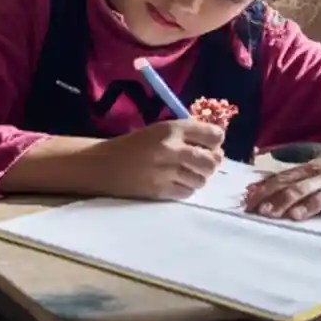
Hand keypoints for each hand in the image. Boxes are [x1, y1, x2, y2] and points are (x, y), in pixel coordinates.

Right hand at [88, 120, 225, 200]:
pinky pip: (188, 192)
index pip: (213, 135)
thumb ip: (186, 134)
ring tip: (187, 173)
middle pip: (211, 160)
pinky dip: (187, 188)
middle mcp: (171, 148)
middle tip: (204, 162)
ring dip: (199, 177)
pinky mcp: (160, 190)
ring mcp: (166, 171)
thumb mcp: (159, 130)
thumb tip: (217, 145)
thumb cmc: (133, 145)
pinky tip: (177, 182)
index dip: (217, 141)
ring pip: (201, 179)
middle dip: (212, 163)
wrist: (103, 164)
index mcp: (171, 128)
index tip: (212, 144)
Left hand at [243, 141, 320, 220]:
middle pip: (301, 187)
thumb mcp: (312, 169)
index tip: (248, 203)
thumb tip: (254, 188)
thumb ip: (288, 179)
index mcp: (310, 170)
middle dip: (282, 200)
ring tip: (295, 216)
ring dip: (310, 204)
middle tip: (265, 213)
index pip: (284, 180)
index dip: (265, 191)